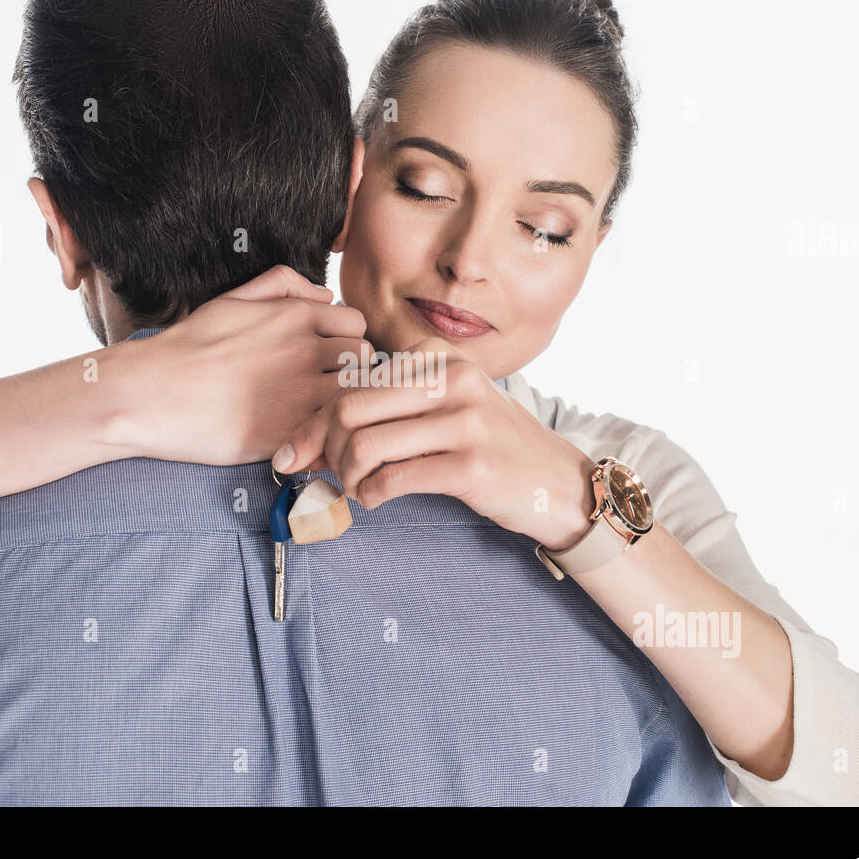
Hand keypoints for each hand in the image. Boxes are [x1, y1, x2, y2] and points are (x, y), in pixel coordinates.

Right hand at [109, 265, 370, 464]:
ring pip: (356, 395)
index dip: (346, 341)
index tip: (329, 358)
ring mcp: (302, 393)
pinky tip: (311, 437)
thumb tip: (325, 294)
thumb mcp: (233, 299)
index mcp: (295, 316)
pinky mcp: (292, 432)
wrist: (149, 393)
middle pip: (364, 359)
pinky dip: (331, 435)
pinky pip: (335, 432)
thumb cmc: (187, 347)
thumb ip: (282, 285)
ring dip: (345, 403)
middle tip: (329, 387)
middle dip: (352, 371)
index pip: (357, 324)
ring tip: (323, 412)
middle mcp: (306, 350)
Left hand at [271, 338, 597, 549]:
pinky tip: (377, 499)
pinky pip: (392, 480)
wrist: (556, 482)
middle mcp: (452, 380)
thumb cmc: (489, 447)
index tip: (301, 453)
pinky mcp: (471, 466)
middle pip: (349, 409)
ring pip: (365, 446)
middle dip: (325, 450)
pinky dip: (370, 496)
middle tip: (331, 475)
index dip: (315, 421)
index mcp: (438, 358)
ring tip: (356, 489)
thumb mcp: (443, 410)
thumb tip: (303, 443)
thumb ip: (383, 414)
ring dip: (346, 477)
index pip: (352, 381)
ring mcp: (465, 421)